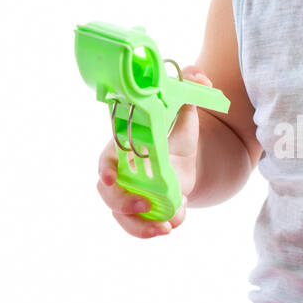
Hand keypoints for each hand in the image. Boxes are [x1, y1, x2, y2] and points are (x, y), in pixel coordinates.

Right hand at [96, 65, 213, 238]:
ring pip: (122, 216)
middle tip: (148, 204)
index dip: (105, 168)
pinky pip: (140, 226)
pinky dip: (156, 227)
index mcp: (123, 148)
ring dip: (141, 226)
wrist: (184, 157)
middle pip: (108, 193)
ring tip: (167, 227)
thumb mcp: (184, 110)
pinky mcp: (141, 211)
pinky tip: (176, 220)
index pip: (106, 158)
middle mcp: (120, 174)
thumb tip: (198, 75)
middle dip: (124, 203)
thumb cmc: (174, 130)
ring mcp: (128, 195)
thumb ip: (189, 90)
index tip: (111, 177)